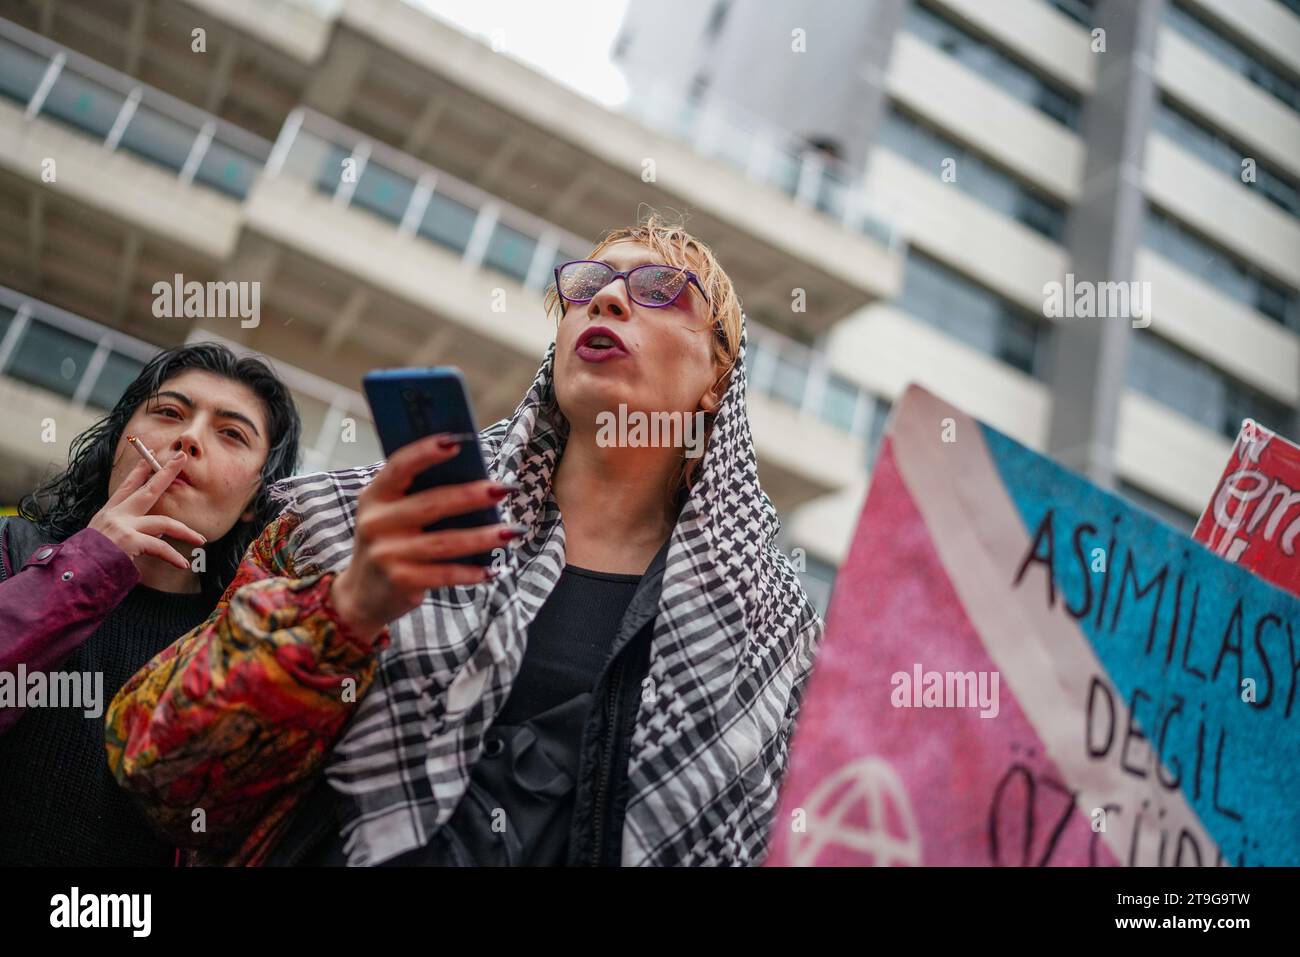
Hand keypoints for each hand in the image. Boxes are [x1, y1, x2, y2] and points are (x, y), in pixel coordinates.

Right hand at [88, 451, 206, 572]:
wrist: (72, 574)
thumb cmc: (87, 561)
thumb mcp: (103, 540)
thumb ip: (128, 533)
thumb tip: (157, 534)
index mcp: (109, 513)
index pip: (128, 486)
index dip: (141, 469)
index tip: (152, 453)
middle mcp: (116, 515)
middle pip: (148, 488)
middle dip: (167, 472)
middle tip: (182, 458)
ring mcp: (123, 526)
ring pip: (164, 522)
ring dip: (185, 532)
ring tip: (200, 540)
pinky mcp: (129, 540)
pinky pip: (160, 547)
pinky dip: (173, 557)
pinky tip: (183, 564)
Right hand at [329, 433, 524, 643]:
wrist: (363, 596)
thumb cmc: (390, 543)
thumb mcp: (391, 515)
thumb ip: (419, 496)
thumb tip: (475, 480)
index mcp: (375, 496)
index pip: (399, 467)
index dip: (426, 452)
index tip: (457, 442)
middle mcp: (376, 523)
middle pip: (430, 504)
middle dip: (470, 496)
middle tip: (503, 489)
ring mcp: (386, 554)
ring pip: (443, 542)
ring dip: (482, 537)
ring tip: (511, 532)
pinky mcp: (400, 581)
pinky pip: (443, 575)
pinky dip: (469, 573)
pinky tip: (491, 570)